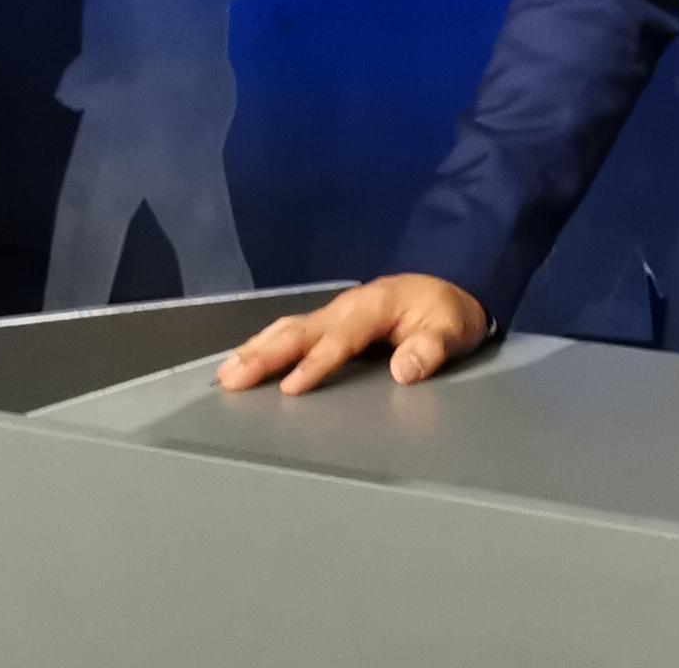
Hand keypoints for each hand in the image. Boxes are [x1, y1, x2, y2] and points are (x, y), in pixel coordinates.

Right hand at [216, 273, 490, 394]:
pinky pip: (291, 331)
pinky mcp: (329, 321)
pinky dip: (263, 344)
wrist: (448, 290)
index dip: (315, 364)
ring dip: (255, 350)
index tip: (289, 388)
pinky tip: (244, 360)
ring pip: (287, 328)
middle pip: (300, 331)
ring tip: (226, 374)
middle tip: (232, 380)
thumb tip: (405, 370)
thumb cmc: (448, 315)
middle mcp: (346, 307)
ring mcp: (334, 312)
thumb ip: (431, 349)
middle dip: (265, 355)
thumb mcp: (452, 330)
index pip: (339, 339)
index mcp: (374, 307)